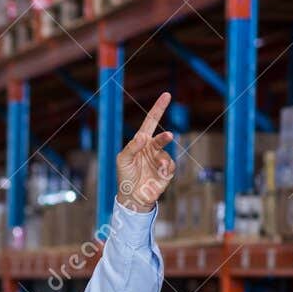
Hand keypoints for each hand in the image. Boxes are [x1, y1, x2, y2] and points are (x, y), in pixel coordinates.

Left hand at [116, 92, 175, 212]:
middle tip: (169, 136)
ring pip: (166, 153)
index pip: (150, 122)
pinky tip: (159, 173)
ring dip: (162, 159)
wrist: (132, 196)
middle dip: (164, 137)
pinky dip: (165, 168)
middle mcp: (152, 148)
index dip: (158, 108)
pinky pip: (170, 165)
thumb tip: (142, 136)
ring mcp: (160, 159)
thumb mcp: (123, 160)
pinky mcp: (166, 171)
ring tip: (157, 165)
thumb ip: (132, 147)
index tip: (167, 95)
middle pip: (161, 138)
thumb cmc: (125, 176)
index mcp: (141, 142)